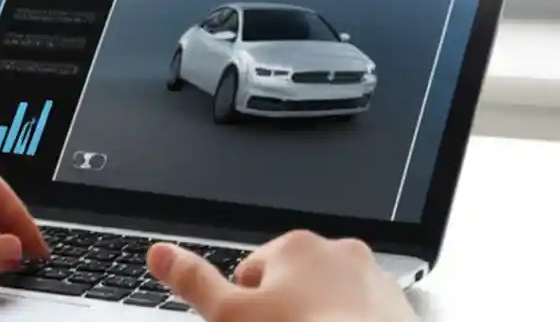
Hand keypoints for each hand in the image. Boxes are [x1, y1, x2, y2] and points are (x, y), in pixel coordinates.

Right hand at [148, 230, 416, 321]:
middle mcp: (338, 252)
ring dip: (321, 320)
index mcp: (294, 246)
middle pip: (293, 285)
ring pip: (331, 301)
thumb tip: (159, 253)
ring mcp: (374, 280)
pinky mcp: (400, 309)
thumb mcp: (230, 317)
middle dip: (285, 312)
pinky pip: (365, 317)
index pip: (251, 273)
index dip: (244, 310)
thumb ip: (194, 282)